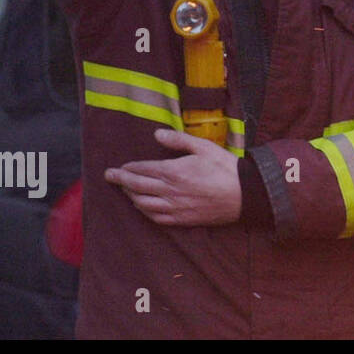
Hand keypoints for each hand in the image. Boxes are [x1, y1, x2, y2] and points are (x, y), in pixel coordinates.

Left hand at [105, 128, 240, 225]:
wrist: (244, 194)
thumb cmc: (225, 168)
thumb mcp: (204, 147)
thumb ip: (178, 140)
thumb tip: (156, 134)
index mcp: (174, 171)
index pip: (142, 169)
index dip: (128, 168)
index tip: (119, 166)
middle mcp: (170, 191)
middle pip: (137, 187)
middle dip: (120, 181)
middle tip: (109, 177)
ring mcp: (174, 207)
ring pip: (143, 204)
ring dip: (130, 196)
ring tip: (125, 190)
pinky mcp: (182, 219)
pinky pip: (156, 218)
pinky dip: (144, 211)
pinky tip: (142, 207)